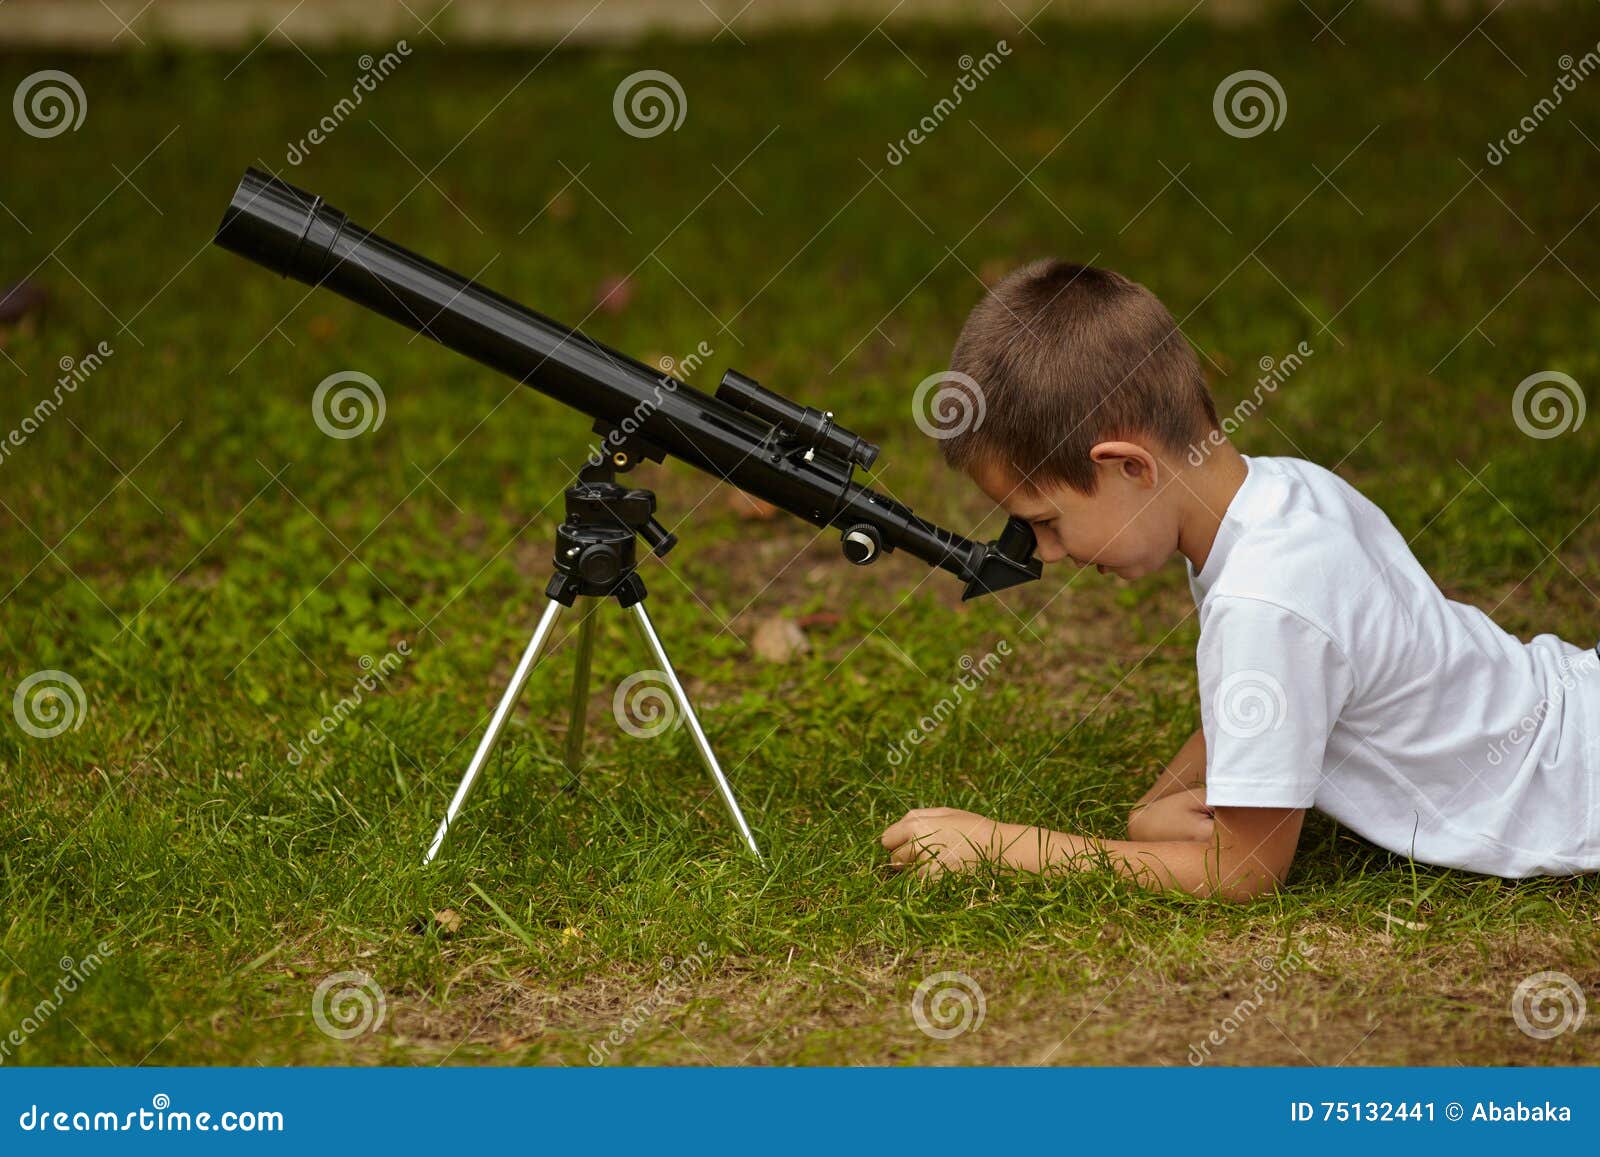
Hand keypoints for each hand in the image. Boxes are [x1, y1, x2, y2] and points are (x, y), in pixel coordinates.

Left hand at [880, 807, 1001, 875]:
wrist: (998, 849)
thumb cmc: (972, 827)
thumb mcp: (946, 812)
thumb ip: (916, 817)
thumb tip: (896, 829)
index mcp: (915, 825)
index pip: (886, 839)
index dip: (896, 842)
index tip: (906, 844)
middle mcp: (916, 845)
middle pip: (894, 859)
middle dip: (905, 859)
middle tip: (928, 854)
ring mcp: (925, 867)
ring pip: (909, 874)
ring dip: (919, 871)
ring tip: (944, 861)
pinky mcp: (935, 883)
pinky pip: (924, 884)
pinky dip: (932, 881)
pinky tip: (949, 871)